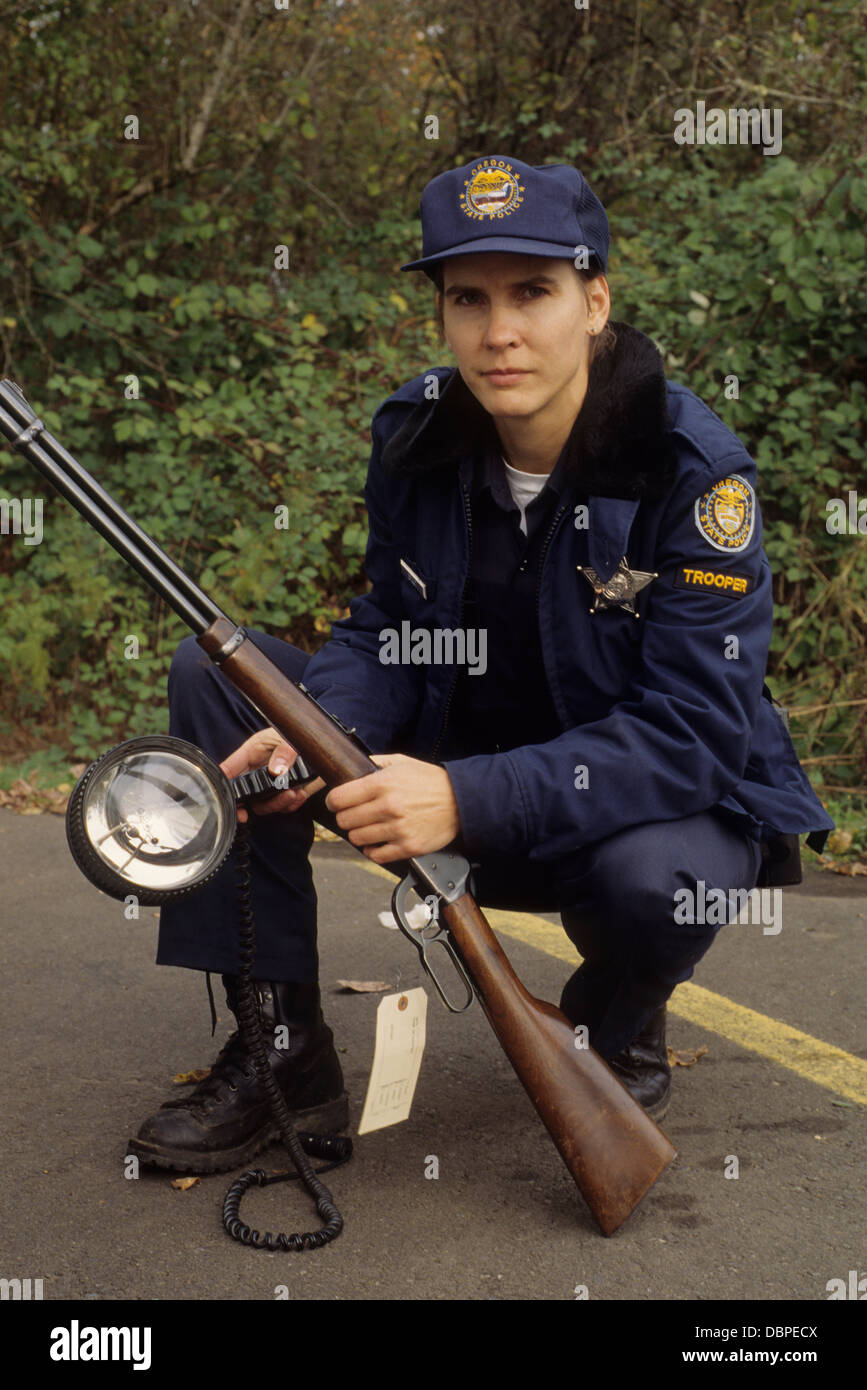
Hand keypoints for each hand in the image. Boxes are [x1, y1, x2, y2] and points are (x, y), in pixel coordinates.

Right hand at [219, 727, 324, 822]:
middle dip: (243, 805)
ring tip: (292, 794)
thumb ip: (285, 750)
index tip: (222, 796)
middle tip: (243, 814)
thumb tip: (276, 770)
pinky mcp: (287, 792)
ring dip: (276, 804)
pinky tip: (301, 793)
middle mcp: (260, 769)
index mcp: (254, 751)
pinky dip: (291, 805)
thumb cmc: (302, 733)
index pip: (231, 767)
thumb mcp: (291, 737)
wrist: (326, 744)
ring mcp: (272, 783)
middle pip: (244, 792)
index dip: (223, 782)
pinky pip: (283, 806)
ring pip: (263, 804)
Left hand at [324, 753, 460, 863]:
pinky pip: (376, 855)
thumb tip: (352, 763)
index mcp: (382, 784)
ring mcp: (398, 829)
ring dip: (358, 834)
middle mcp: (388, 807)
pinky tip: (376, 842)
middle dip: (345, 818)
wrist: (461, 800)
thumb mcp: (403, 762)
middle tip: (352, 816)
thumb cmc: (432, 781)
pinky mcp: (408, 847)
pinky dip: (372, 850)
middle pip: (345, 820)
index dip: (333, 801)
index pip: (339, 798)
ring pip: (357, 839)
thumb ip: (376, 762)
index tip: (335, 803)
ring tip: (366, 828)